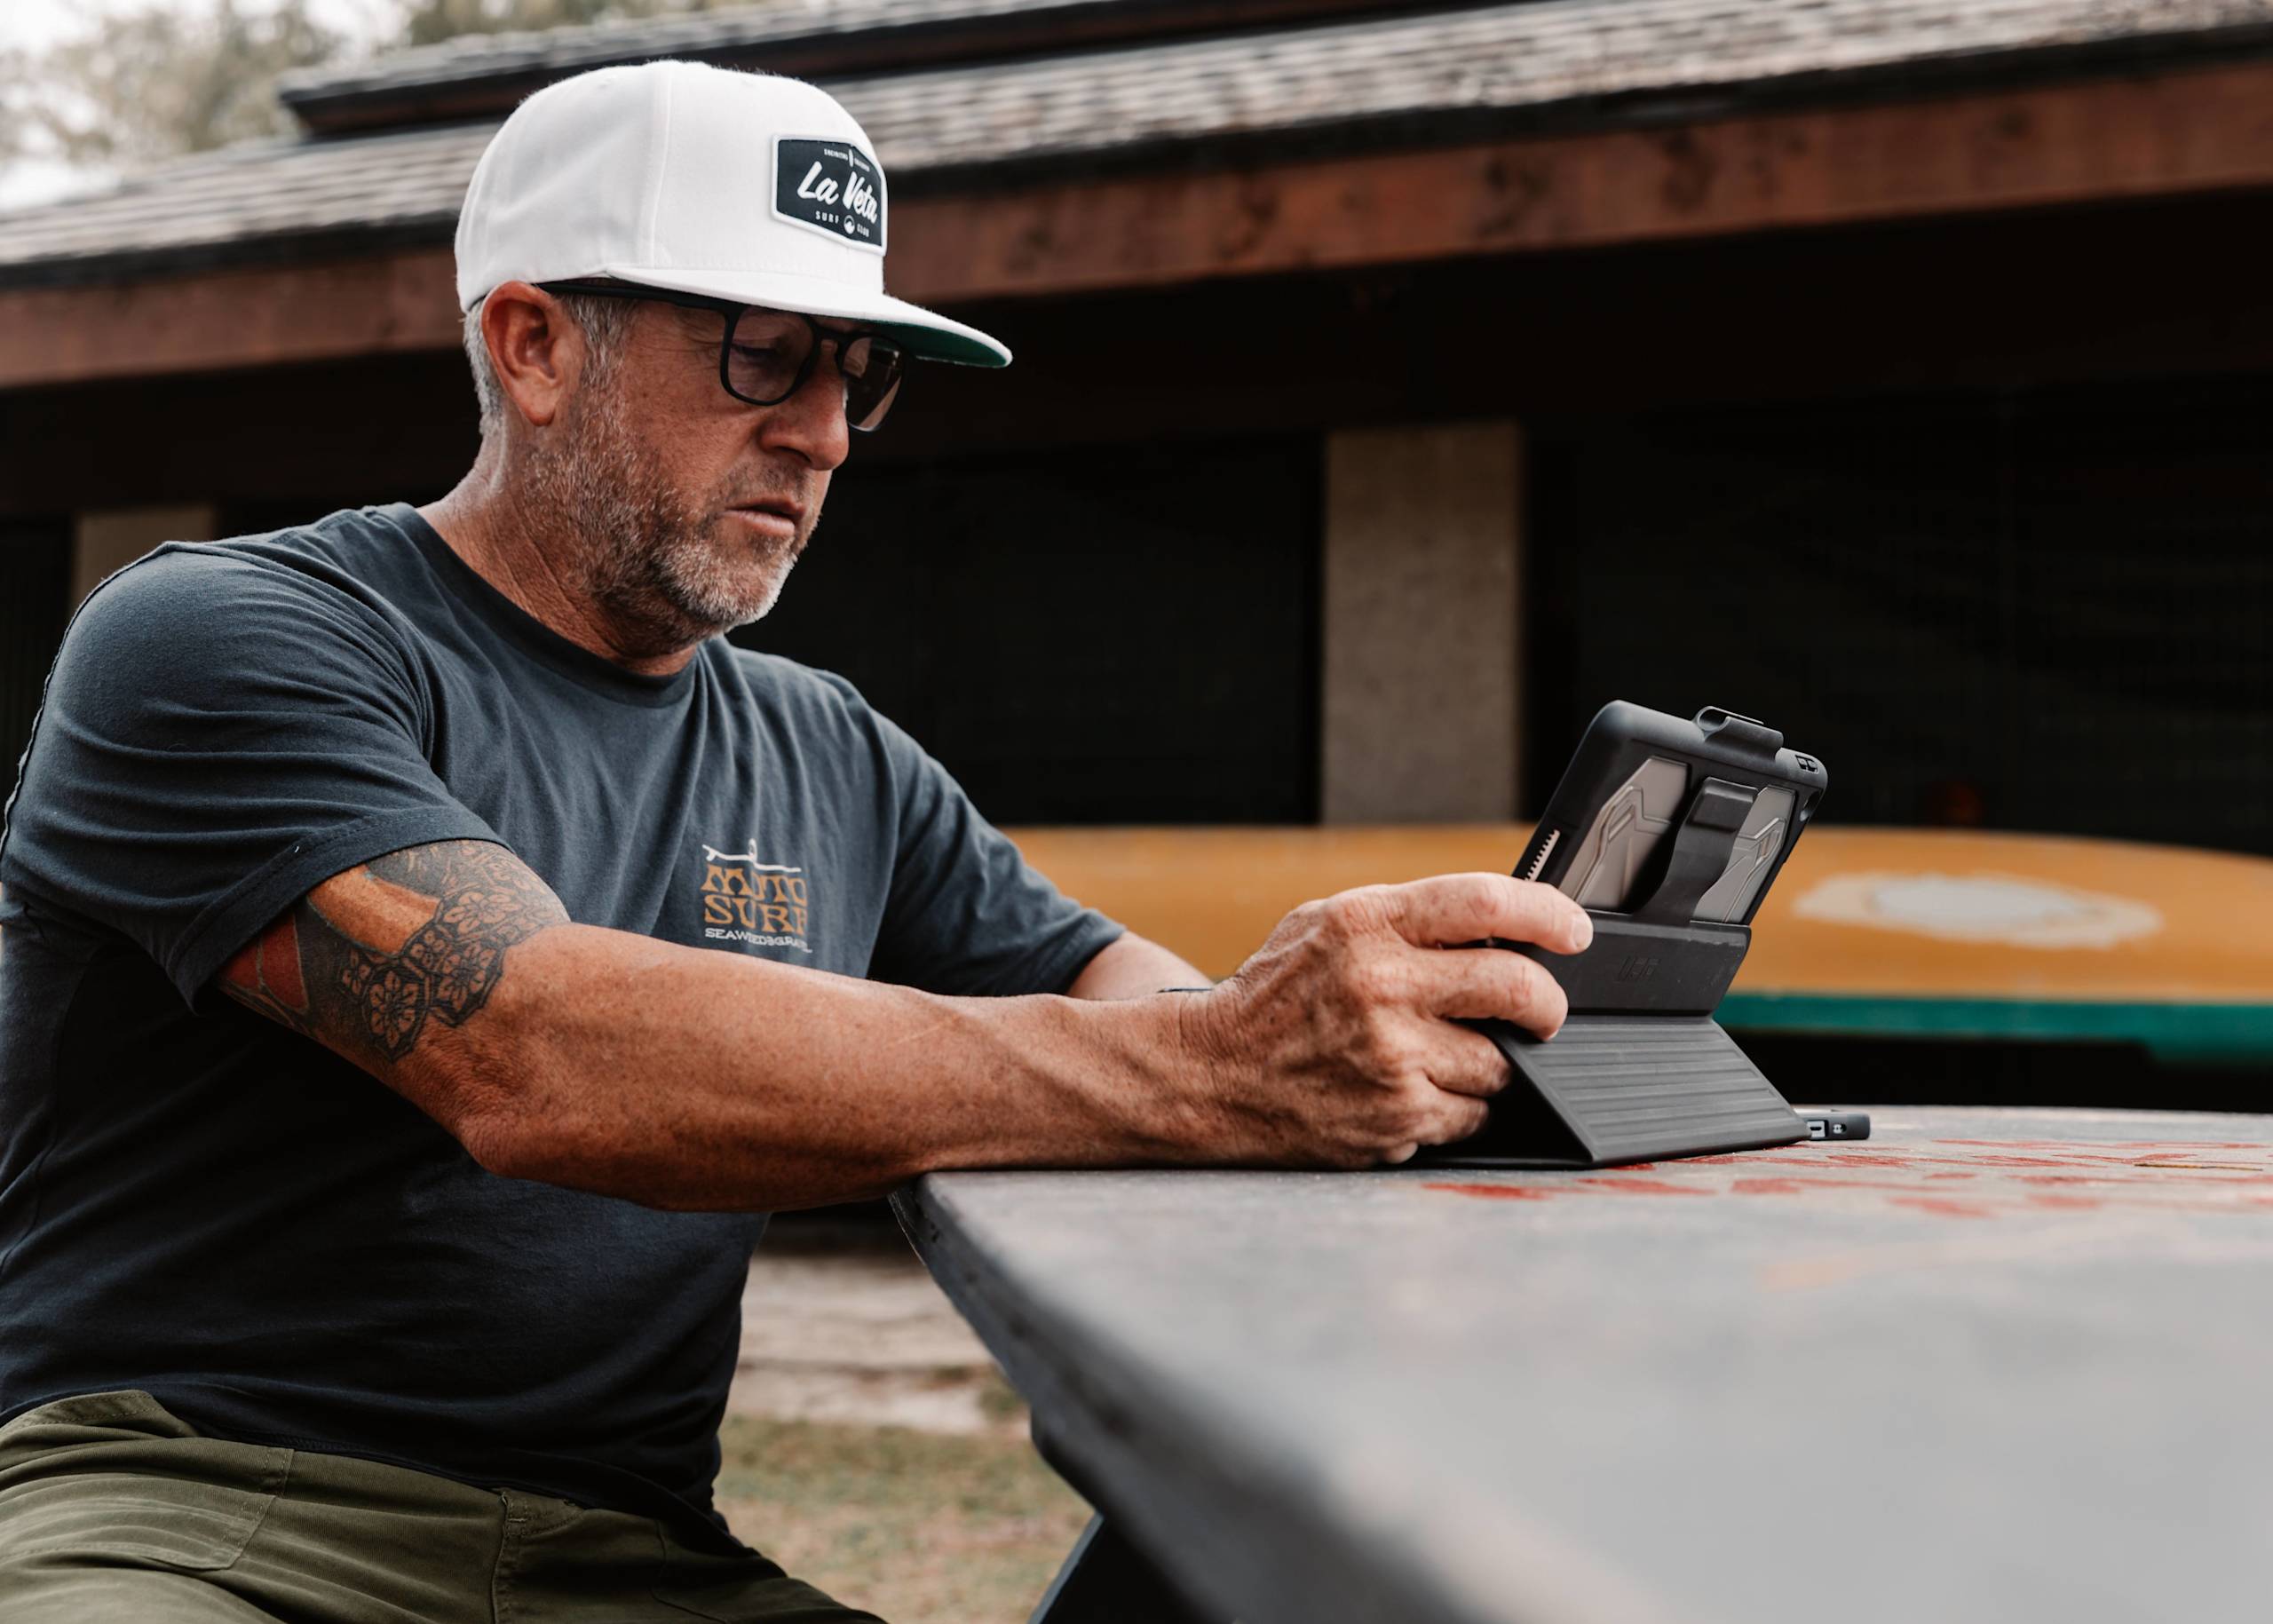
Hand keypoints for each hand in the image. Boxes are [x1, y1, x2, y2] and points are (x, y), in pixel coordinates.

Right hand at [1172, 874, 1592, 1167]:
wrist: (1211, 1075)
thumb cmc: (1276, 996)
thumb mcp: (1324, 926)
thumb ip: (1405, 919)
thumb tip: (1504, 928)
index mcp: (1365, 925)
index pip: (1485, 904)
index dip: (1547, 914)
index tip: (1574, 930)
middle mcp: (1381, 987)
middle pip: (1516, 988)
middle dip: (1548, 1003)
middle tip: (1545, 1011)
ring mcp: (1390, 1058)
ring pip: (1501, 1062)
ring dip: (1492, 1062)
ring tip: (1444, 1054)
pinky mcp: (1395, 1118)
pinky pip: (1473, 1114)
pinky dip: (1461, 1105)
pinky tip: (1421, 1090)